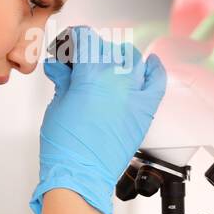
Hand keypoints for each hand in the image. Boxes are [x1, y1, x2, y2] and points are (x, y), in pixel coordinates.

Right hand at [30, 26, 167, 213]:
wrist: (80, 176)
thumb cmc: (66, 148)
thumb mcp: (57, 105)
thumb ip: (63, 80)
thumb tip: (61, 66)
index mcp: (92, 74)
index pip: (85, 39)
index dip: (73, 38)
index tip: (68, 44)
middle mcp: (116, 80)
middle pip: (106, 47)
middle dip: (89, 49)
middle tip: (77, 62)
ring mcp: (134, 95)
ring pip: (132, 59)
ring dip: (116, 57)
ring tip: (104, 66)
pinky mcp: (144, 112)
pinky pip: (157, 82)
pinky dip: (154, 68)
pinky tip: (149, 63)